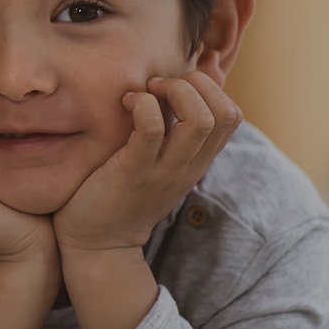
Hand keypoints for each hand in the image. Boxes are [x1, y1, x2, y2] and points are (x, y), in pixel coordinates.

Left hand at [53, 72, 241, 253]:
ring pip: (200, 120)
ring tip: (145, 92)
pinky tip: (124, 103)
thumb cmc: (119, 194)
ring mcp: (164, 171)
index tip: (170, 87)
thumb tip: (165, 89)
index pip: (232, 115)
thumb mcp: (157, 164)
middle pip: (225, 113)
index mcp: (196, 161)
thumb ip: (168, 134)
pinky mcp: (133, 172)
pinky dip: (142, 104)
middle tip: (158, 85)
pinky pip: (153, 128)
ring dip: (174, 91)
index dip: (208, 88)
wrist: (97, 244)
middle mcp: (188, 166)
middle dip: (195, 84)